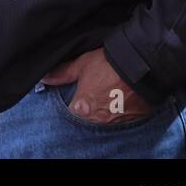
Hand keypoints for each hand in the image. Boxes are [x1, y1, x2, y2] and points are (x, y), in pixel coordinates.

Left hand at [40, 47, 156, 124]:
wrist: (142, 65)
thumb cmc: (108, 64)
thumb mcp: (82, 65)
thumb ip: (62, 74)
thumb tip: (44, 78)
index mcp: (83, 109)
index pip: (73, 112)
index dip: (77, 100)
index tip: (82, 92)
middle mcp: (99, 120)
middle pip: (90, 117)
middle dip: (91, 106)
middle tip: (98, 91)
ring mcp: (118, 122)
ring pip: (107, 119)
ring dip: (107, 109)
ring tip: (111, 93)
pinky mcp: (135, 120)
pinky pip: (124, 119)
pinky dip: (122, 111)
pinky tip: (123, 98)